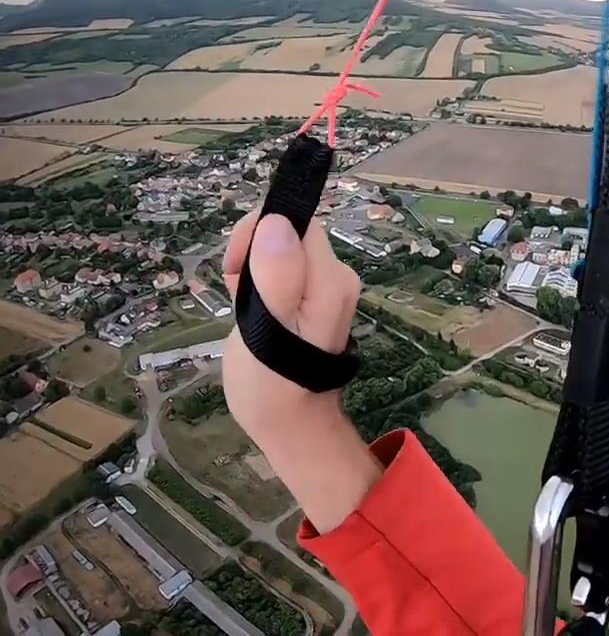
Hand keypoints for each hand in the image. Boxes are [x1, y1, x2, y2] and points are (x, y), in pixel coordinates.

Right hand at [222, 210, 381, 533]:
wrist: (287, 423)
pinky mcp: (304, 296)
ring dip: (249, 267)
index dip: (258, 234)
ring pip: (277, 248)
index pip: (296, 222)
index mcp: (331, 279)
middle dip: (251, 251)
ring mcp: (321, 287)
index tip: (236, 267)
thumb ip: (277, 277)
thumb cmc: (273, 384)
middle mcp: (334, 276)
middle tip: (237, 292)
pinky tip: (247, 306)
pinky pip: (275, 267)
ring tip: (242, 304)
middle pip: (288, 231)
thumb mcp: (268, 332)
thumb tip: (276, 223)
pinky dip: (253, 280)